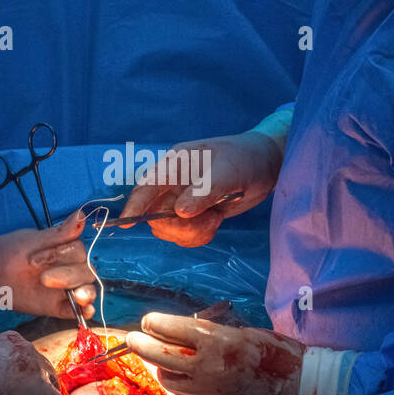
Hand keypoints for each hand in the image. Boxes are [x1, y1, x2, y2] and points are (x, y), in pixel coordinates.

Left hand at [0, 214, 96, 319]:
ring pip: (87, 290)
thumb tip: (81, 214)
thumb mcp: (32, 240)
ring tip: (79, 297)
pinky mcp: (59, 306)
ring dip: (86, 294)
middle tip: (43, 279)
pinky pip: (77, 310)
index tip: (34, 258)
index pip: (78, 252)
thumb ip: (59, 233)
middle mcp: (69, 268)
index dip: (61, 255)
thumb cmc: (9, 252)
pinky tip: (85, 310)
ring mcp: (65, 288)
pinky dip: (84, 311)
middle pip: (86, 272)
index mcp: (66, 250)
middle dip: (69, 276)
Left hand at [0, 332, 63, 394]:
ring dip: (32, 376)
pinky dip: (20, 360)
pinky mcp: (13, 336)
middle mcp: (37, 363)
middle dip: (42, 394)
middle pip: (53, 382)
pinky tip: (4, 367)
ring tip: (13, 385)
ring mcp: (26, 347)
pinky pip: (26, 351)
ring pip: (41, 364)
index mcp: (38, 386)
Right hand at [117, 132, 281, 246]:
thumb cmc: (245, 159)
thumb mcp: (229, 171)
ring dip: (192, 232)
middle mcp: (174, 184)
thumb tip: (180, 211)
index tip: (128, 223)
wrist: (266, 165)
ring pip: (170, 229)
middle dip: (178, 226)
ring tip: (215, 218)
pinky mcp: (194, 216)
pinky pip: (184, 235)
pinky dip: (199, 235)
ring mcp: (183, 201)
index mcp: (176, 164)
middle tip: (207, 220)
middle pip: (157, 215)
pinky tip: (215, 222)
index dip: (135, 204)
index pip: (147, 185)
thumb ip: (204, 190)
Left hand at [125, 313, 304, 394]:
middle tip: (132, 339)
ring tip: (163, 361)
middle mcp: (208, 363)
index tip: (148, 322)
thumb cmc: (279, 358)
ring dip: (163, 368)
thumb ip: (216, 336)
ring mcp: (207, 388)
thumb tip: (189, 333)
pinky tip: (187, 382)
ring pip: (169, 378)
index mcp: (218, 339)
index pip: (173, 328)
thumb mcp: (247, 335)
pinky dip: (183, 389)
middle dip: (142, 344)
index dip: (156, 324)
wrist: (302, 391)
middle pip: (160, 353)